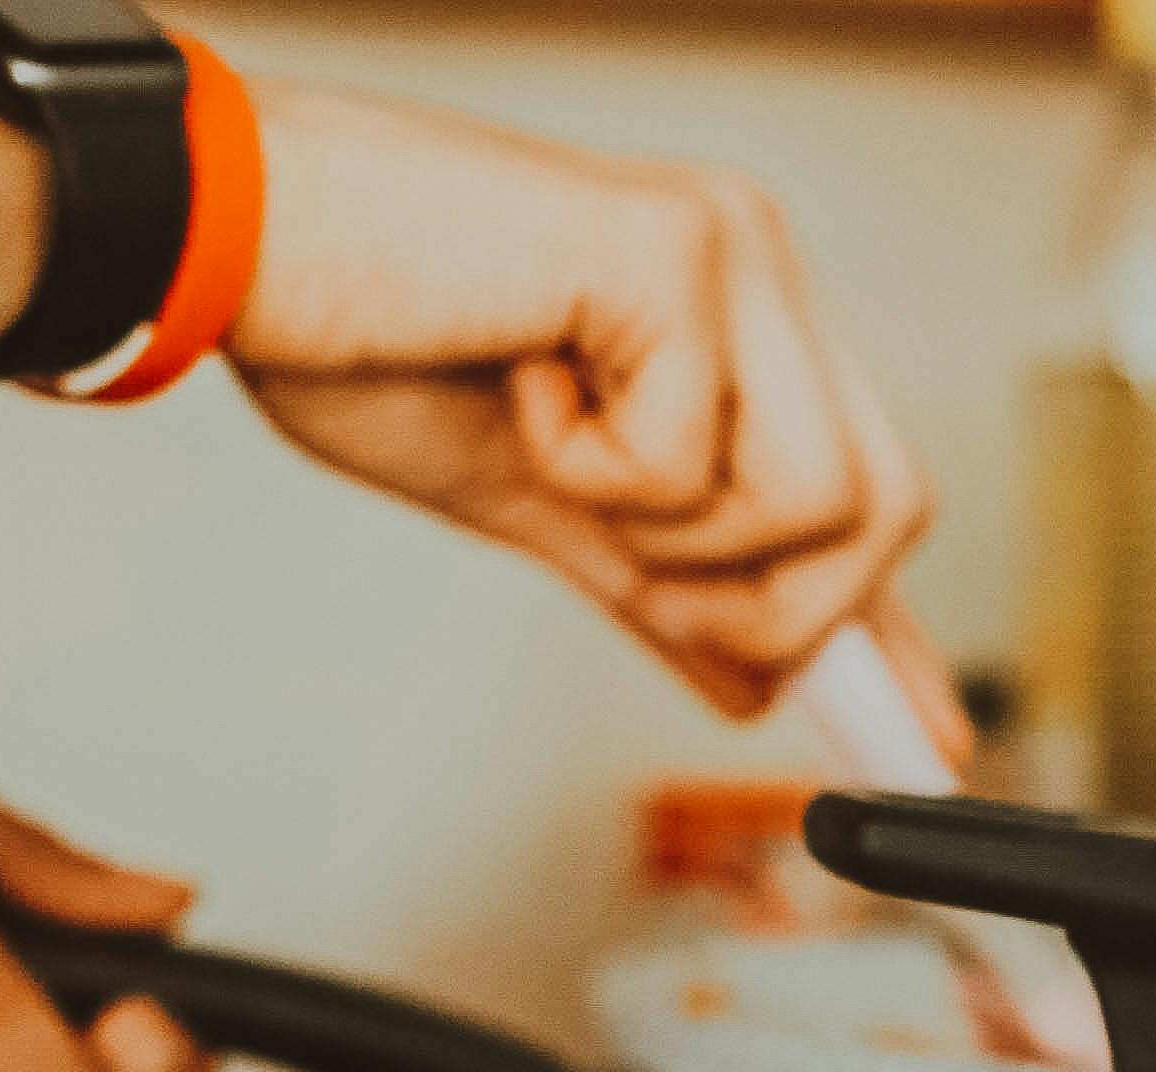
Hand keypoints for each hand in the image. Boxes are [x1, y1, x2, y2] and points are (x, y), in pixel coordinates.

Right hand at [225, 81, 961, 755]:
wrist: (232, 243)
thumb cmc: (359, 334)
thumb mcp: (539, 503)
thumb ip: (655, 587)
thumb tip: (756, 686)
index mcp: (737, 316)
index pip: (861, 496)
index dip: (888, 634)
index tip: (922, 745)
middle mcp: (757, 266)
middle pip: (886, 510)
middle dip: (771, 606)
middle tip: (639, 574)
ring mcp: (730, 249)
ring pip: (820, 501)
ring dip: (676, 538)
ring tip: (560, 452)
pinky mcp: (673, 252)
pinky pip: (694, 460)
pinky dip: (588, 469)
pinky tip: (517, 384)